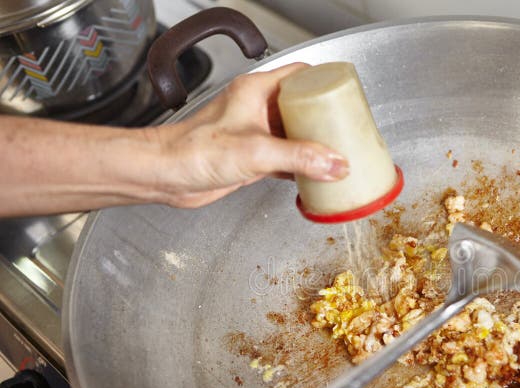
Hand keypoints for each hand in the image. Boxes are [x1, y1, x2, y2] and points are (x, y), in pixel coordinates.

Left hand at [151, 62, 348, 207]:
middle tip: (346, 128)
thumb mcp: (255, 150)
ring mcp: (255, 133)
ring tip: (337, 153)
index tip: (345, 95)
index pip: (300, 74)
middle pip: (301, 106)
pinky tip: (314, 176)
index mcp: (256, 91)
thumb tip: (334, 162)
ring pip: (295, 134)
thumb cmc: (192, 150)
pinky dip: (302, 166)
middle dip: (324, 118)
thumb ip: (298, 156)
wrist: (166, 175)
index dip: (325, 81)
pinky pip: (286, 158)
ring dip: (314, 144)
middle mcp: (257, 109)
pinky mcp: (252, 158)